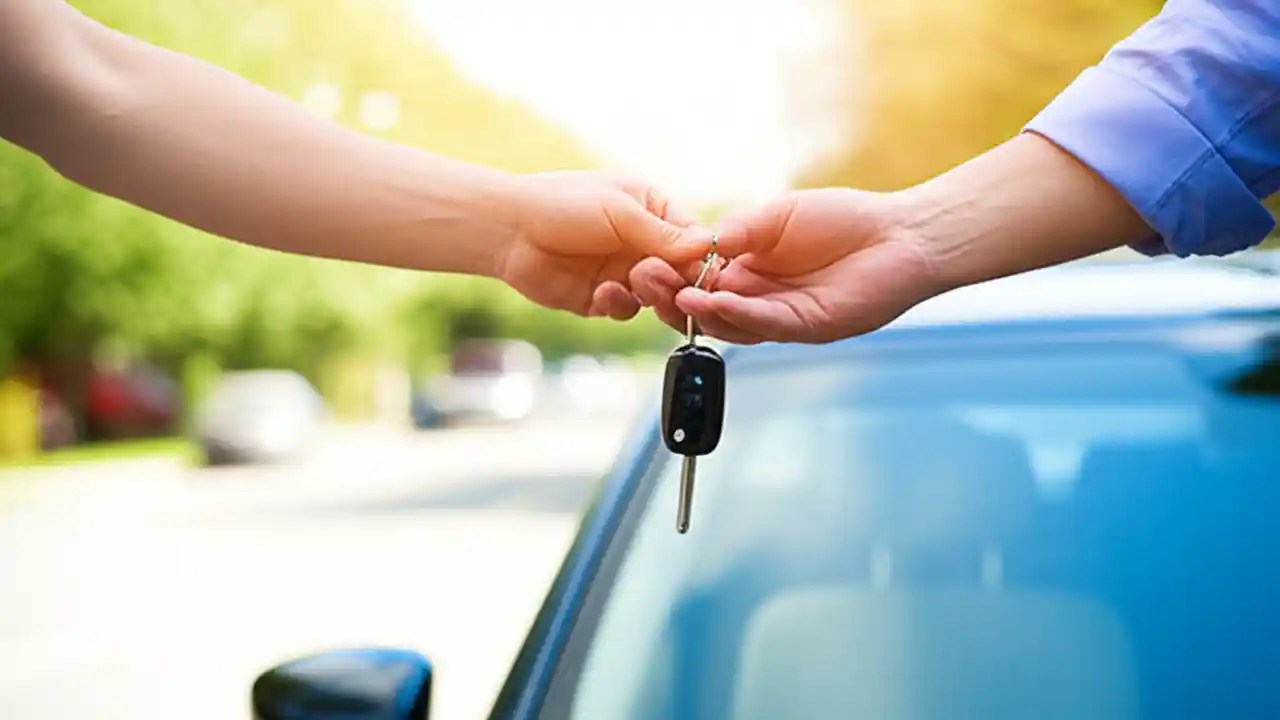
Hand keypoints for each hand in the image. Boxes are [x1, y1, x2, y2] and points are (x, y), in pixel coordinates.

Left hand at [501, 171, 713, 318]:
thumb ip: (665, 235)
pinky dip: (619, 304)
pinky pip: (624, 310)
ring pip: (656, 296)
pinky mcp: (600, 298)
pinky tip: (604, 292)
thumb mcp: (621, 212)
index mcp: (652, 211)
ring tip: (634, 279)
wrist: (509, 229)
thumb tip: (709, 245)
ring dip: (649, 291)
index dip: (702, 260)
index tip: (706, 274)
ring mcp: (621, 272)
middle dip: (674, 279)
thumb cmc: (563, 204)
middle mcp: (641, 243)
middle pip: (679, 274)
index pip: (693, 240)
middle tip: (658, 275)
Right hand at [630, 188, 939, 343]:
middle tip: (649, 283)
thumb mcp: (775, 215)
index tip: (647, 262)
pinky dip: (739, 314)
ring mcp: (782, 316)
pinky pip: (766, 324)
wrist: (901, 233)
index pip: (697, 281)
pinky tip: (718, 301)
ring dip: (701, 311)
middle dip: (673, 298)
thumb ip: (735, 231)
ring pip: (731, 324)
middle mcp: (759, 298)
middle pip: (705, 310)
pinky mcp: (808, 327)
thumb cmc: (844, 219)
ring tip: (679, 295)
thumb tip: (694, 243)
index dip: (671, 275)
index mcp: (747, 270)